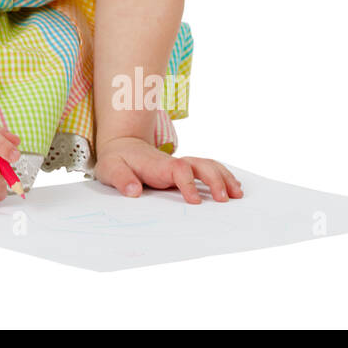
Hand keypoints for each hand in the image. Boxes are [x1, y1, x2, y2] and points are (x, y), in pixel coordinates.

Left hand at [93, 135, 242, 202]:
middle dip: (215, 180)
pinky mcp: (185, 170)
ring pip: (208, 165)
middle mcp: (173, 163)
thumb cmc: (117, 160)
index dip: (189, 183)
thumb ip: (121, 179)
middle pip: (200, 164)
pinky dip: (223, 176)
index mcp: (157, 165)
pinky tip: (233, 188)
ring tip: (237, 194)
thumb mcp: (110, 169)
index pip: (179, 170)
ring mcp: (181, 166)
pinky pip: (208, 170)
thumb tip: (134, 191)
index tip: (195, 201)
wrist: (122, 146)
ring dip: (224, 177)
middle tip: (225, 199)